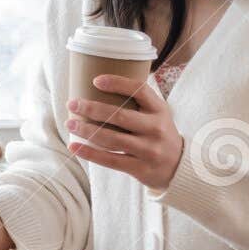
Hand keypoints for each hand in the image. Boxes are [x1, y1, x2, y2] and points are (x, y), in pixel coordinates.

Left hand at [65, 74, 183, 190]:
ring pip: (112, 139)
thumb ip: (137, 101)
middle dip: (92, 108)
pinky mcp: (140, 168)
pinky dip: (90, 153)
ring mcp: (148, 150)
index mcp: (159, 110)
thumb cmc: (158, 133)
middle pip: (120, 116)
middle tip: (72, 103)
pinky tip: (74, 146)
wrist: (179, 166)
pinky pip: (110, 160)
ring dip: (87, 130)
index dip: (117, 83)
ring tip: (70, 123)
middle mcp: (155, 128)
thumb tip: (97, 84)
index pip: (139, 90)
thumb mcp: (157, 113)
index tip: (95, 81)